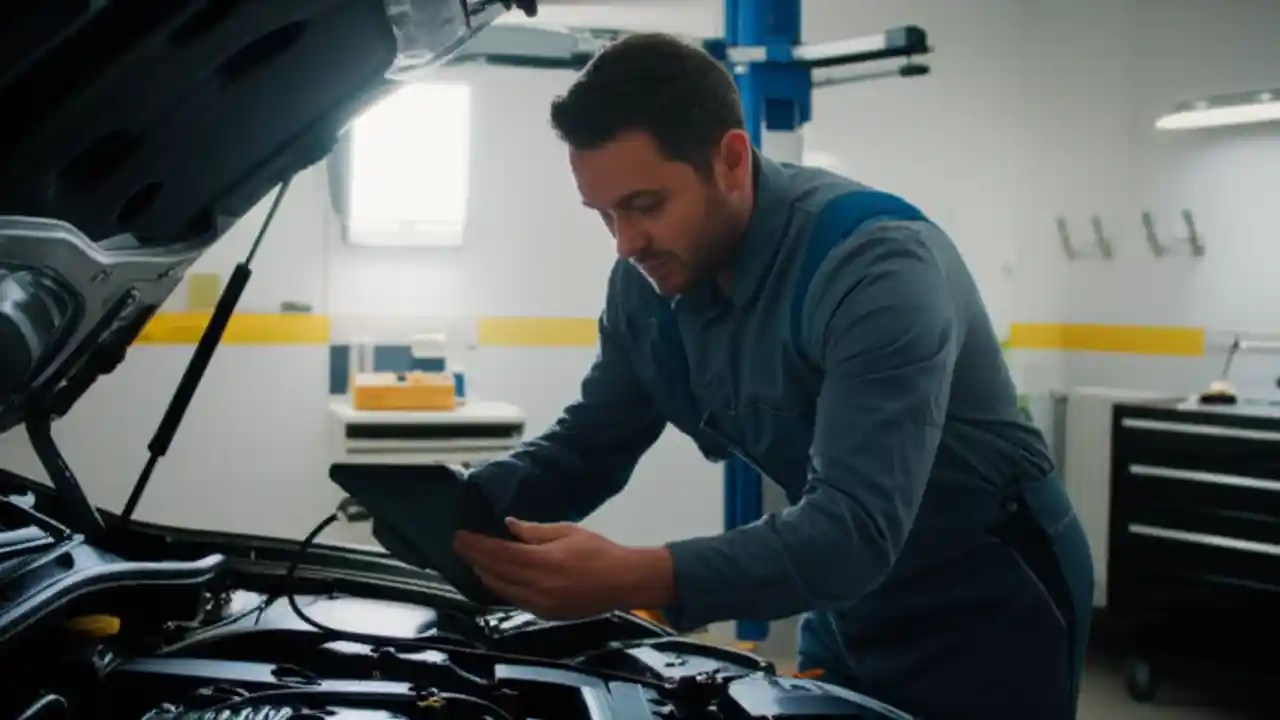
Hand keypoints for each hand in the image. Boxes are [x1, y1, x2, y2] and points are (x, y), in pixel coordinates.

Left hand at [453, 518, 673, 619]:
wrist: (624, 582)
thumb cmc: (598, 551)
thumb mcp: (567, 531)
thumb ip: (535, 531)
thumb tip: (508, 526)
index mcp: (543, 562)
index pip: (499, 553)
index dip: (477, 545)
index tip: (460, 535)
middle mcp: (537, 586)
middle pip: (495, 572)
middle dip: (474, 558)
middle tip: (458, 545)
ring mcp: (539, 604)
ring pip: (501, 589)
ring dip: (484, 574)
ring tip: (471, 560)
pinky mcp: (545, 614)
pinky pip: (514, 599)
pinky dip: (500, 587)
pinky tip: (493, 577)